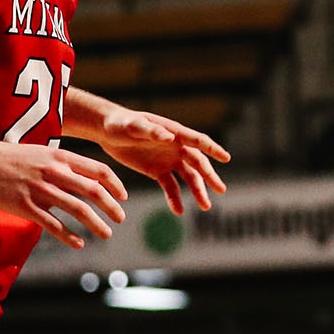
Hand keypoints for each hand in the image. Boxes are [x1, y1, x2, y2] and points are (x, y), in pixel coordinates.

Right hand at [0, 136, 127, 248]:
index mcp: (63, 158)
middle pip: (93, 191)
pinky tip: (79, 244)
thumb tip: (94, 180)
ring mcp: (41, 190)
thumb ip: (70, 166)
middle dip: (111, 207)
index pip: (100, 170)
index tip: (123, 197)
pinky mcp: (26, 206)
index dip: (116, 185)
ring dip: (96, 224)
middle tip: (121, 218)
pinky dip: (68, 236)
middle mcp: (55, 173)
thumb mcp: (48, 154)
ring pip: (77, 209)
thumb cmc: (19, 158)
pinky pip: (52, 224)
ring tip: (106, 233)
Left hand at [95, 107, 229, 215]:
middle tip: (221, 189)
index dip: (213, 149)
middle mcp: (177, 147)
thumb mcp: (134, 126)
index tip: (226, 158)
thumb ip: (152, 131)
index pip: (198, 141)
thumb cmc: (122, 122)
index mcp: (175, 133)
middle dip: (209, 176)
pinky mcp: (157, 171)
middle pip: (198, 163)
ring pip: (188, 177)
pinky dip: (175, 198)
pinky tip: (179, 211)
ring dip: (197, 191)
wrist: (107, 131)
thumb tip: (170, 137)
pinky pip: (170, 186)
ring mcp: (169, 160)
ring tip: (205, 206)